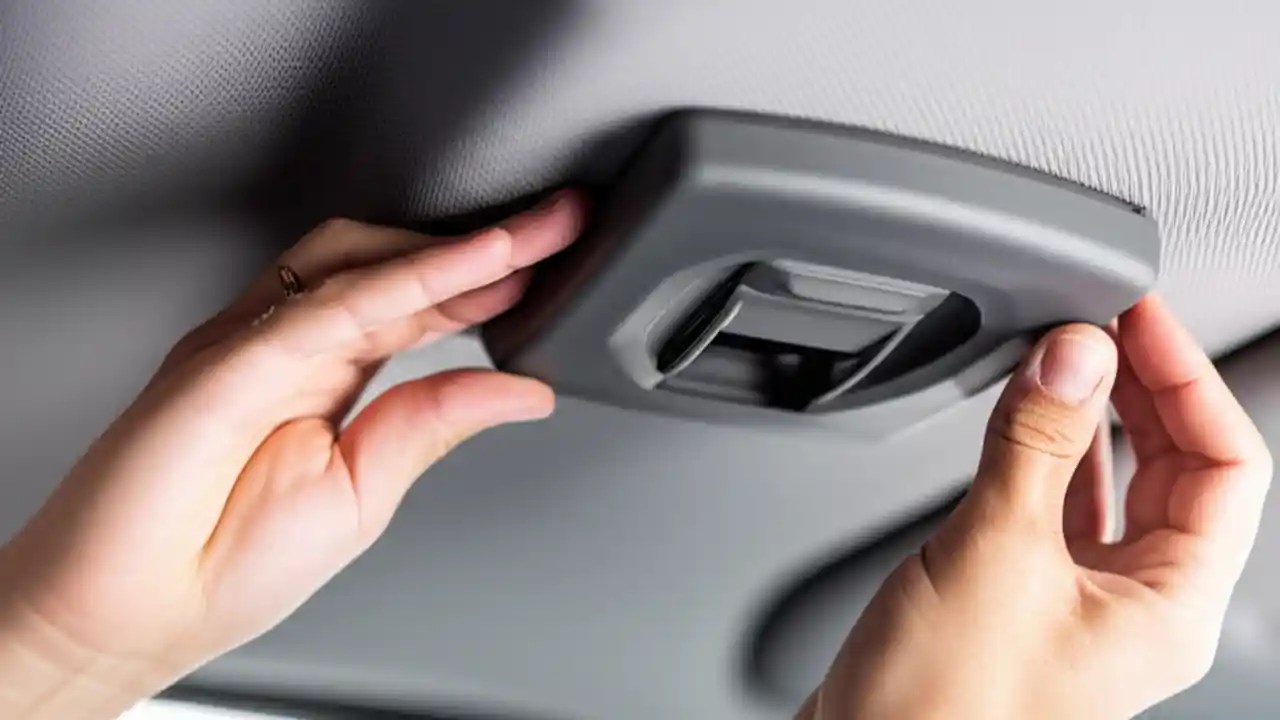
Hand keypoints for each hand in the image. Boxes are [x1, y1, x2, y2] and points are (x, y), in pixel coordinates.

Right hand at [0, 191, 587, 717]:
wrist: (134, 615)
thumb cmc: (227, 563)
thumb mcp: (367, 492)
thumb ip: (433, 424)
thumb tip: (520, 390)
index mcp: (324, 375)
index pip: (418, 306)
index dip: (485, 279)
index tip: (551, 261)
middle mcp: (291, 347)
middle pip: (394, 266)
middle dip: (482, 246)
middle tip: (556, 227)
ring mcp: (255, 346)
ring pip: (359, 265)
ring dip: (448, 250)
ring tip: (524, 241)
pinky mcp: (226, 362)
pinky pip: (324, 309)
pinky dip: (399, 282)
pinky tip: (461, 272)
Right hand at [800, 297, 1272, 719]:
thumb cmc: (938, 709)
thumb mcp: (996, 553)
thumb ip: (1037, 444)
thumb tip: (1076, 353)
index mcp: (1168, 608)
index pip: (1226, 468)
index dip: (1188, 381)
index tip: (1141, 318)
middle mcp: (1134, 606)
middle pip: (1176, 471)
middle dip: (1142, 389)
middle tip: (1102, 323)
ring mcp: (1078, 601)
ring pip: (1112, 486)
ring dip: (1091, 417)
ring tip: (1065, 354)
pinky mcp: (1020, 595)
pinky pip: (1055, 507)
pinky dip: (1043, 453)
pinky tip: (1022, 420)